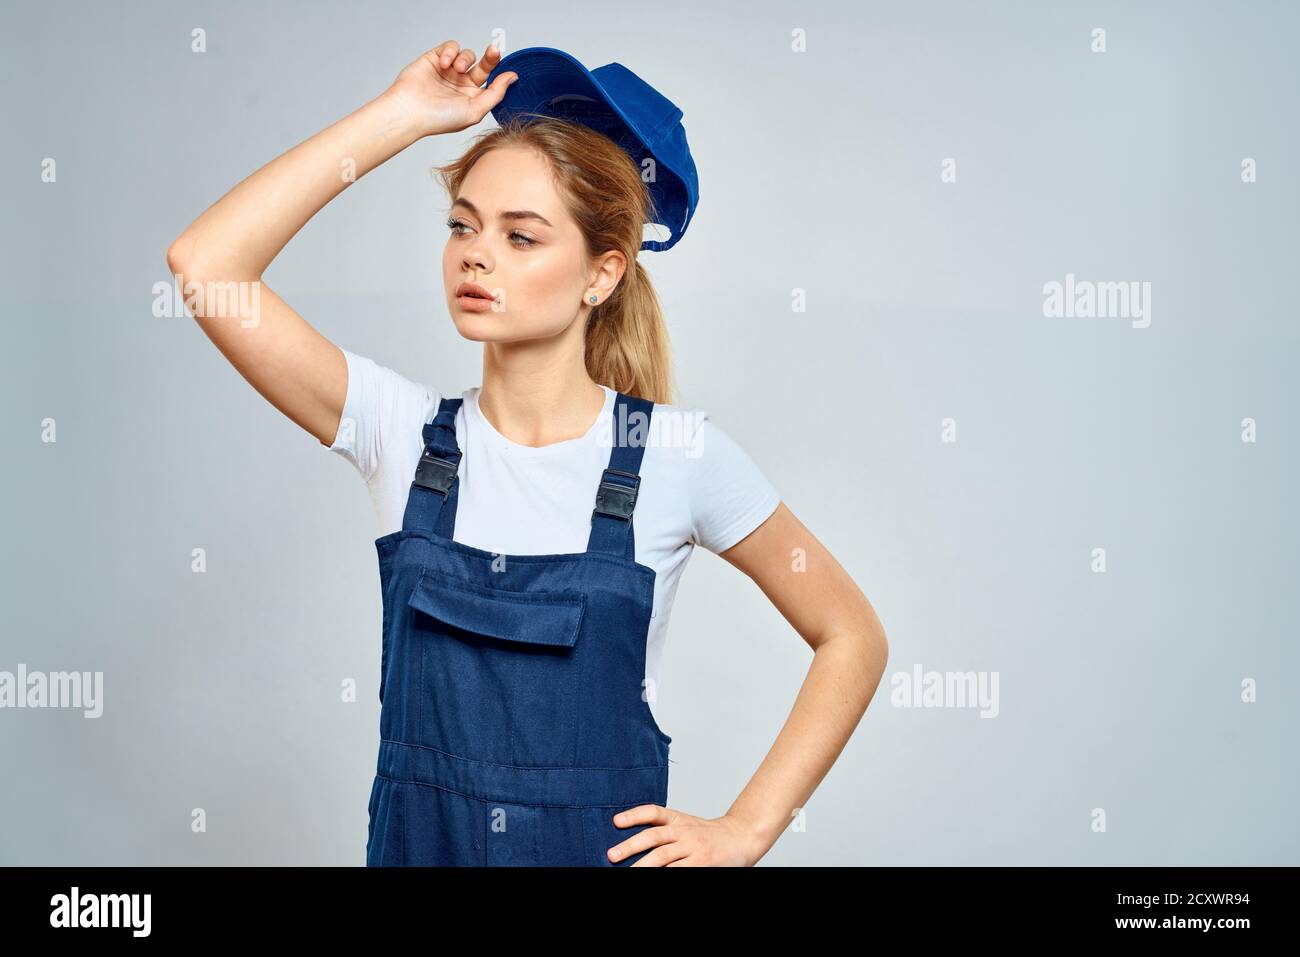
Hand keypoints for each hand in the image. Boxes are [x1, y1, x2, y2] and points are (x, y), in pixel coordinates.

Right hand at [384, 40, 517, 138]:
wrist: (410, 111)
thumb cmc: (440, 118)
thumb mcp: (475, 110)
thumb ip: (496, 93)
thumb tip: (513, 77)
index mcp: (473, 98)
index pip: (492, 81)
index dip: (500, 73)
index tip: (508, 69)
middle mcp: (462, 84)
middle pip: (483, 65)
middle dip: (490, 57)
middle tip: (493, 51)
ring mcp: (449, 71)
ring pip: (467, 55)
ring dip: (465, 59)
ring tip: (457, 69)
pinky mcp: (435, 59)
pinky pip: (451, 47)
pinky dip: (450, 52)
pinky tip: (445, 63)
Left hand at [607, 805, 764, 865]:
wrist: (742, 837)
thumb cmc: (710, 835)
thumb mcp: (688, 824)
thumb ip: (666, 830)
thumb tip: (634, 843)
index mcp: (679, 819)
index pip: (654, 812)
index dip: (634, 815)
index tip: (616, 821)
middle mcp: (684, 831)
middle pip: (653, 836)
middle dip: (630, 846)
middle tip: (612, 855)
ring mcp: (693, 848)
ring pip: (663, 857)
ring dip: (643, 865)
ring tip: (628, 872)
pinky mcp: (702, 864)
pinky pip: (678, 871)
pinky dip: (665, 875)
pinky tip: (654, 878)